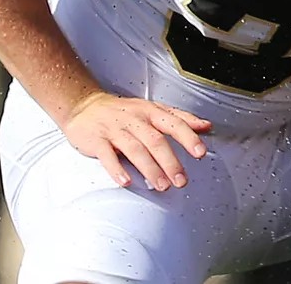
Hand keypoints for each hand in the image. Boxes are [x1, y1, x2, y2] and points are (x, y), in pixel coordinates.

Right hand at [59, 90, 210, 191]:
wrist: (84, 105)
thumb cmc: (123, 112)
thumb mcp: (152, 109)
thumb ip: (179, 118)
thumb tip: (206, 126)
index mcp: (150, 112)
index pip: (172, 122)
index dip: (187, 137)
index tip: (200, 152)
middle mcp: (133, 119)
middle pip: (155, 140)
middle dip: (170, 161)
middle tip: (181, 180)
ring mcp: (114, 129)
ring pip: (134, 149)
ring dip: (149, 168)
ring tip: (161, 185)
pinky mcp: (96, 140)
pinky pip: (106, 155)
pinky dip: (116, 169)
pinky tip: (126, 181)